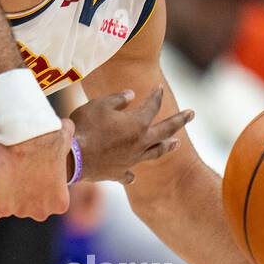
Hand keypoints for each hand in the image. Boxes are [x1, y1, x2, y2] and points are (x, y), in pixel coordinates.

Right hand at [0, 119, 73, 222]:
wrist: (27, 136)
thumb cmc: (48, 134)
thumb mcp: (65, 138)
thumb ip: (68, 138)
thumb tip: (66, 127)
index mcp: (60, 202)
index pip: (46, 203)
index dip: (37, 188)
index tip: (31, 175)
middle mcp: (42, 211)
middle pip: (28, 208)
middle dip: (22, 194)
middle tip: (16, 175)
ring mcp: (22, 211)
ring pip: (9, 208)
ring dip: (5, 196)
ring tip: (1, 178)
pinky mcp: (2, 207)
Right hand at [68, 88, 191, 183]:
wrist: (71, 156)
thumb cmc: (85, 126)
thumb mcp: (100, 104)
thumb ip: (118, 99)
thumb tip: (132, 95)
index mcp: (137, 123)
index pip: (152, 106)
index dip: (156, 95)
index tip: (159, 88)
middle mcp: (140, 142)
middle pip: (165, 130)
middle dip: (180, 120)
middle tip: (192, 113)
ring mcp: (131, 160)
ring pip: (154, 153)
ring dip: (166, 146)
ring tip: (177, 142)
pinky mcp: (118, 173)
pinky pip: (129, 174)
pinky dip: (131, 173)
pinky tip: (133, 174)